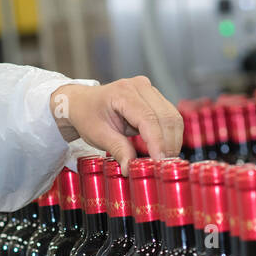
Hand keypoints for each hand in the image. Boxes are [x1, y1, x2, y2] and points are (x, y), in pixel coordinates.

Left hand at [49, 78, 183, 170]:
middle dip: (169, 144)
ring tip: (165, 160)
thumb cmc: (87, 116)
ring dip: (173, 140)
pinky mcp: (155, 98)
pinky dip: (170, 135)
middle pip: (166, 117)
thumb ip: (118, 150)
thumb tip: (130, 168)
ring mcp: (150, 90)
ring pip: (173, 117)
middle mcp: (140, 87)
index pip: (148, 119)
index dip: (157, 142)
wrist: (82, 102)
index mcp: (123, 93)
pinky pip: (170, 117)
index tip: (159, 162)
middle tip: (165, 166)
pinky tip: (165, 150)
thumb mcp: (98, 135)